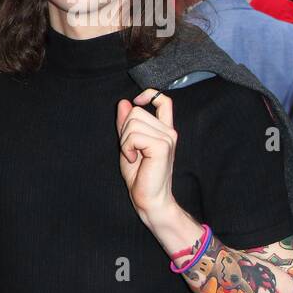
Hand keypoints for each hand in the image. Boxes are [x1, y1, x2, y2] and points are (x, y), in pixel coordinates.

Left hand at [116, 88, 177, 226]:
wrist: (149, 198)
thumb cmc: (140, 175)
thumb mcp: (128, 144)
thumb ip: (126, 124)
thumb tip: (124, 102)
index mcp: (163, 130)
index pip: (164, 100)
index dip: (149, 94)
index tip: (136, 102)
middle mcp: (168, 131)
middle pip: (136, 112)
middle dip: (124, 130)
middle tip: (130, 150)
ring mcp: (168, 138)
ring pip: (133, 123)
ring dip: (125, 141)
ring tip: (133, 156)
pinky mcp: (162, 146)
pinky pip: (134, 136)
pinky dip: (127, 147)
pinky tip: (134, 159)